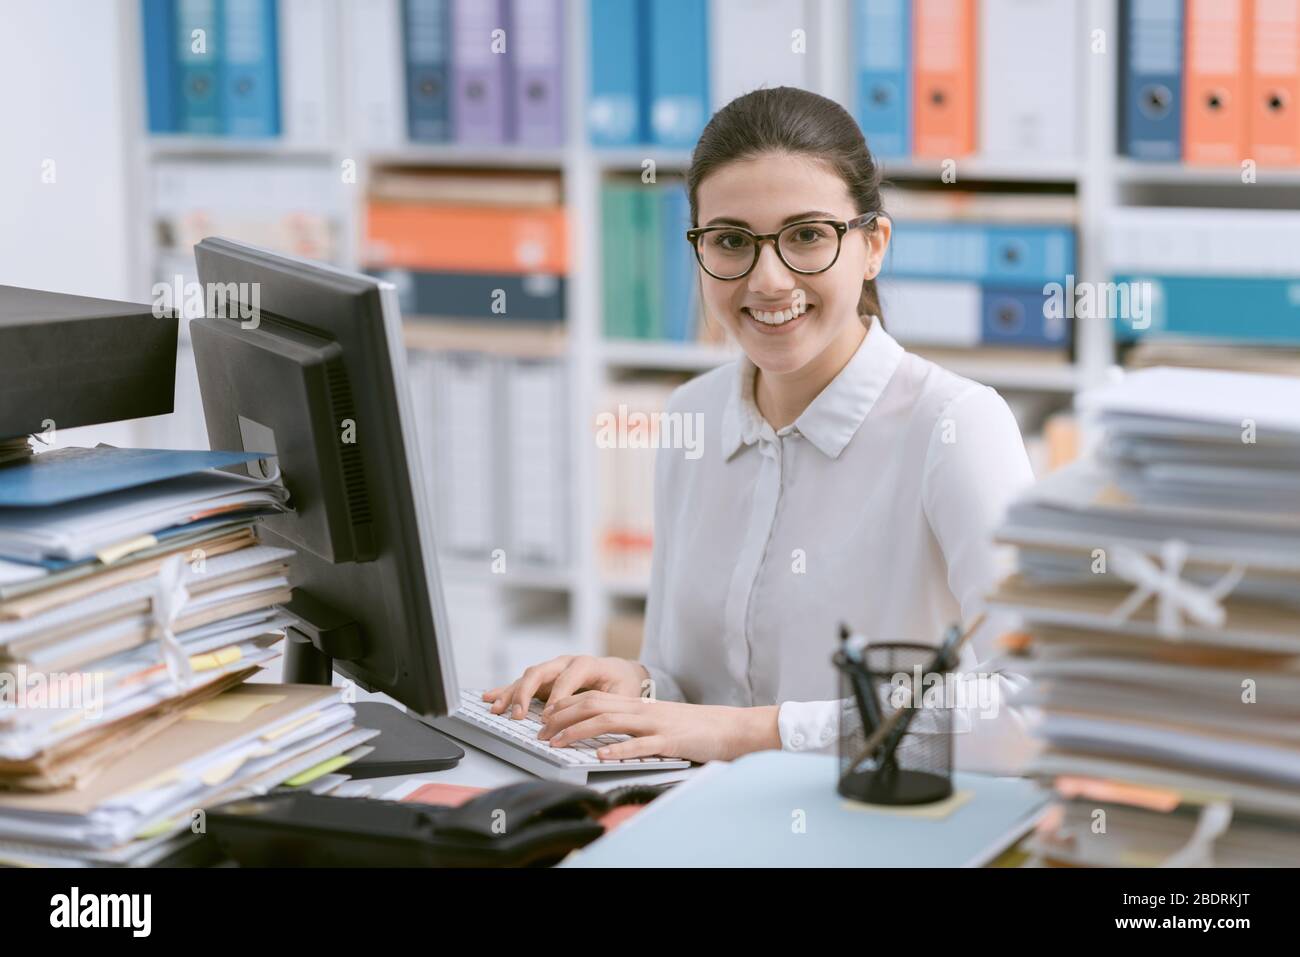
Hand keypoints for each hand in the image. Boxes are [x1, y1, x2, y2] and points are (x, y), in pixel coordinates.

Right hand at [482, 655, 648, 720]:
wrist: (623, 672)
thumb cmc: (624, 684)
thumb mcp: (623, 694)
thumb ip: (607, 703)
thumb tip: (586, 718)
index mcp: (587, 663)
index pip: (567, 677)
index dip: (557, 696)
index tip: (549, 717)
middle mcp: (566, 662)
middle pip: (540, 672)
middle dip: (526, 693)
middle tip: (519, 715)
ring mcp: (553, 669)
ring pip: (527, 677)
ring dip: (511, 693)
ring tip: (496, 709)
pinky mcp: (545, 679)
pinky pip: (523, 683)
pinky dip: (506, 690)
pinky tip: (489, 696)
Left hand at [537, 690, 780, 763]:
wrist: (732, 727)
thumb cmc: (695, 728)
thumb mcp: (658, 721)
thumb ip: (632, 724)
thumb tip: (603, 734)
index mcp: (638, 705)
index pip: (593, 698)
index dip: (565, 706)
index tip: (544, 718)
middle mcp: (642, 710)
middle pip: (594, 705)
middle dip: (562, 717)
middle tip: (540, 732)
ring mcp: (656, 725)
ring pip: (610, 721)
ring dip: (579, 732)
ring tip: (558, 743)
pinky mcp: (671, 741)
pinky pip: (640, 745)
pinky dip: (618, 751)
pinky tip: (600, 757)